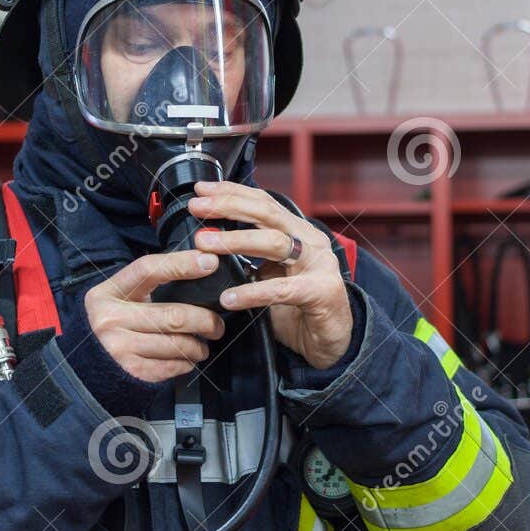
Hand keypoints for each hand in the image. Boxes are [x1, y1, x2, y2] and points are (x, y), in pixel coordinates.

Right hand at [84, 248, 225, 382]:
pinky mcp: (130, 371)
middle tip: (216, 325)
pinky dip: (185, 363)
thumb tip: (198, 269)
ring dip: (199, 347)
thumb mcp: (119, 298)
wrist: (85, 364)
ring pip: (178, 344)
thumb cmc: (112, 324)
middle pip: (174, 315)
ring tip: (202, 346)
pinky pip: (171, 366)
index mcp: (108, 293)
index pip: (148, 270)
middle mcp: (110, 318)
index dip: (181, 264)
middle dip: (205, 320)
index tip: (210, 262)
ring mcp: (119, 347)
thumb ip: (149, 286)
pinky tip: (185, 359)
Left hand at [188, 179, 354, 370]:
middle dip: (229, 207)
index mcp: (298, 231)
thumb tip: (208, 239)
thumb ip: (250, 255)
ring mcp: (319, 265)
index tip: (201, 191)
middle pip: (267, 214)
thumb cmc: (299, 306)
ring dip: (236, 240)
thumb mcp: (271, 273)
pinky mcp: (322, 292)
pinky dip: (252, 292)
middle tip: (198, 208)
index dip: (232, 193)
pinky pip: (282, 289)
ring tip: (205, 245)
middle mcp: (310, 241)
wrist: (332, 339)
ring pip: (275, 243)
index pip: (264, 202)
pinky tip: (229, 297)